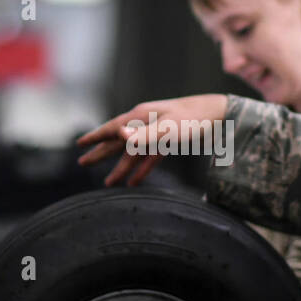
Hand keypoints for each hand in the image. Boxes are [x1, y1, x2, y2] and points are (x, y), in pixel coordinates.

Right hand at [76, 94, 228, 185]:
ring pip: (133, 153)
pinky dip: (142, 170)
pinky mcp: (169, 142)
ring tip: (108, 183)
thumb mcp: (167, 128)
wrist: (221, 117)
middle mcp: (146, 124)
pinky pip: (150, 158)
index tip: (79, 144)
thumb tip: (118, 134)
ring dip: (121, 168)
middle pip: (118, 141)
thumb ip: (143, 134)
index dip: (95, 137)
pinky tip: (134, 182)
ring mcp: (158, 133)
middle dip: (101, 153)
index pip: (112, 128)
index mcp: (141, 117)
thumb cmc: (194, 119)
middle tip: (82, 163)